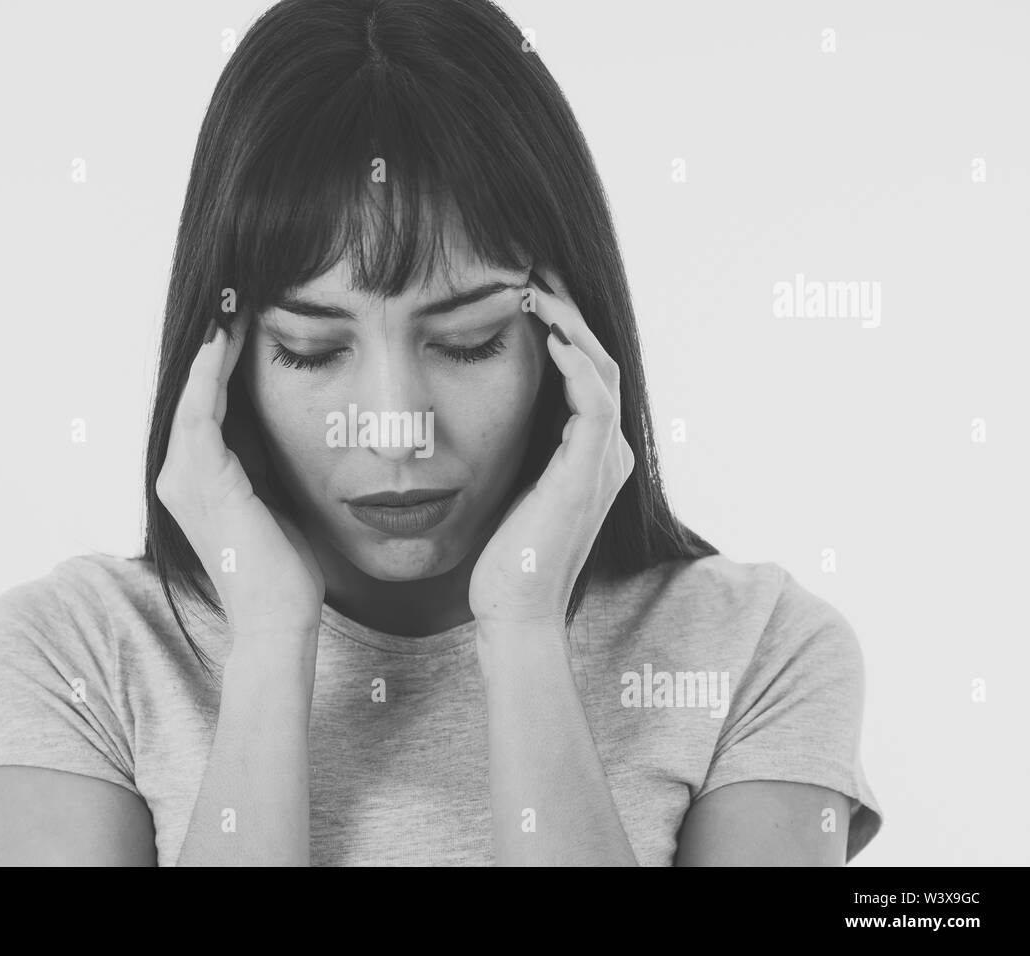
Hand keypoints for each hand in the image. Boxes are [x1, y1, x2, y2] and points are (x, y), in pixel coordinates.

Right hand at [155, 307, 325, 641]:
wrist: (279, 619)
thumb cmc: (284, 571)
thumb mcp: (275, 502)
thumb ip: (268, 465)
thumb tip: (287, 429)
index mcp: (197, 482)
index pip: (206, 407)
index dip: (220, 364)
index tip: (245, 322)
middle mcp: (178, 476)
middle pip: (192, 394)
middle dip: (212, 346)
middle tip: (233, 297)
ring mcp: (184, 478)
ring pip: (193, 393)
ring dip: (210, 347)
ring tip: (231, 303)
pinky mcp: (202, 479)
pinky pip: (201, 409)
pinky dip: (210, 370)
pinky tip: (226, 336)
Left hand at [468, 265, 634, 631]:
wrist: (512, 610)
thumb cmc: (499, 556)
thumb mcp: (503, 484)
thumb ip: (506, 445)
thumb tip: (465, 407)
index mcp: (589, 454)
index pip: (583, 370)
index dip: (559, 325)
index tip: (521, 287)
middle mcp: (606, 451)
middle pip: (598, 357)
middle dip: (567, 309)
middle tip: (532, 267)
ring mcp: (604, 460)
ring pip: (601, 366)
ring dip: (570, 321)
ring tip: (536, 283)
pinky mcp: (589, 469)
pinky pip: (594, 398)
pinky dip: (574, 360)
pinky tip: (544, 331)